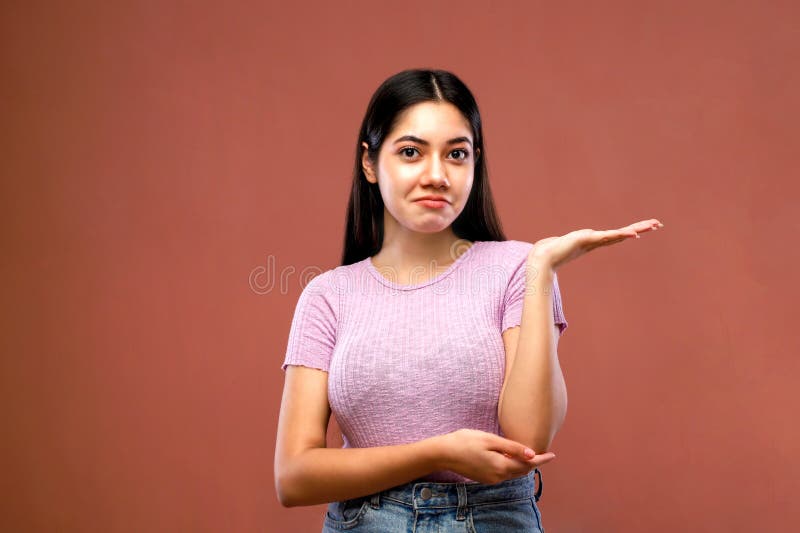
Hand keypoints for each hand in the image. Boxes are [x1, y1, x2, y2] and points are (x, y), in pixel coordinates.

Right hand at [435, 429, 554, 483]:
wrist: (444, 453)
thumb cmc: (465, 441)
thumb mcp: (490, 440)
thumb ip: (512, 448)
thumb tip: (531, 454)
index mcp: (501, 466)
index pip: (528, 465)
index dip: (541, 460)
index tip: (553, 455)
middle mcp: (498, 476)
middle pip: (522, 471)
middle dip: (534, 464)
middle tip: (545, 455)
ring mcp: (491, 479)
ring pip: (513, 473)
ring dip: (523, 466)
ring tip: (531, 457)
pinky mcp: (484, 478)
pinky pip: (504, 474)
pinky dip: (512, 467)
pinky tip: (512, 460)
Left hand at [529, 218, 663, 270]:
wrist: (541, 259)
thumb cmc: (547, 251)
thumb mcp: (558, 243)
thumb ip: (560, 243)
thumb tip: (552, 245)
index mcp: (591, 240)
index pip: (613, 235)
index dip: (627, 232)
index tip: (640, 230)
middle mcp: (595, 241)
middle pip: (621, 234)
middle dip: (639, 229)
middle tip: (657, 224)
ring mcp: (593, 241)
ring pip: (619, 234)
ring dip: (636, 229)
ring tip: (652, 225)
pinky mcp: (586, 239)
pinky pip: (607, 236)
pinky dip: (620, 235)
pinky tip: (631, 233)